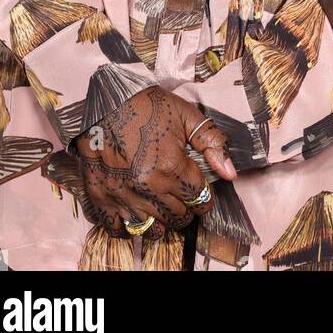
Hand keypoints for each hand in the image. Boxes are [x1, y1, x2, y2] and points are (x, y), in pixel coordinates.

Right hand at [73, 86, 237, 240]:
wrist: (104, 102)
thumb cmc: (147, 106)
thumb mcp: (185, 115)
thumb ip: (212, 142)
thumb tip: (230, 173)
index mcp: (171, 165)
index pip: (200, 199)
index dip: (205, 196)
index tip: (199, 190)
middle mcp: (148, 186)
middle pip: (179, 217)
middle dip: (186, 208)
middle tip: (181, 194)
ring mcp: (123, 196)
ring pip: (153, 229)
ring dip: (162, 220)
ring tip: (161, 204)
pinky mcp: (102, 199)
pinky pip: (119, 230)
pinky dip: (129, 227)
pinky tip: (136, 212)